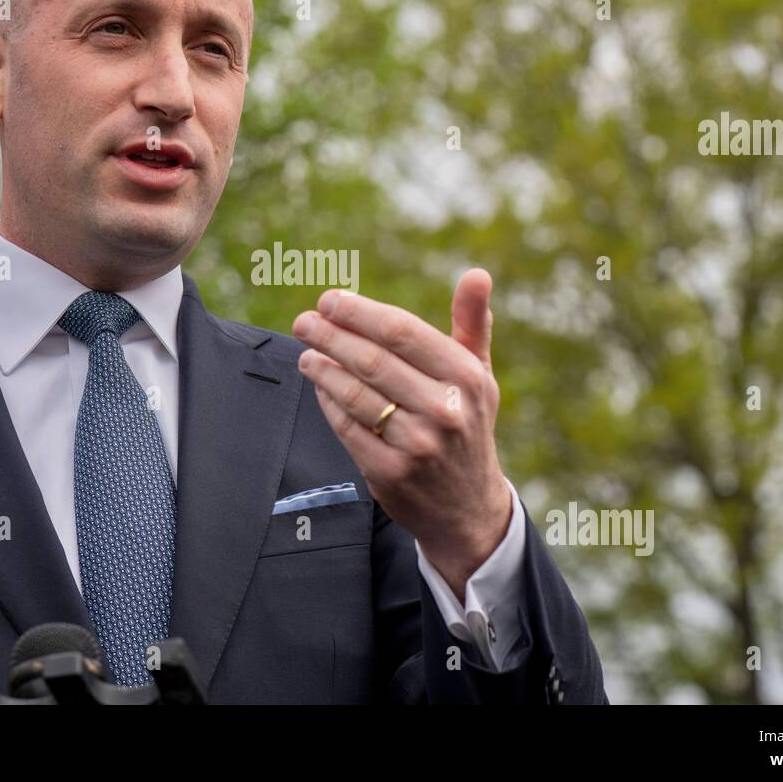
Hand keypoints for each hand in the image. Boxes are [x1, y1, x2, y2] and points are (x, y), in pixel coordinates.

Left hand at [291, 268, 512, 601]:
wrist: (468, 508)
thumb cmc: (466, 425)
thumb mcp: (478, 376)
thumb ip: (471, 323)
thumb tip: (476, 274)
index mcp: (465, 377)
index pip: (402, 332)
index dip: (359, 312)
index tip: (330, 300)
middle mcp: (444, 410)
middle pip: (372, 360)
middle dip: (330, 336)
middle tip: (304, 322)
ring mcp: (416, 444)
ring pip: (354, 394)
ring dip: (322, 368)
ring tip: (306, 352)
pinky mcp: (389, 472)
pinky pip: (346, 427)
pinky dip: (327, 402)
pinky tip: (319, 386)